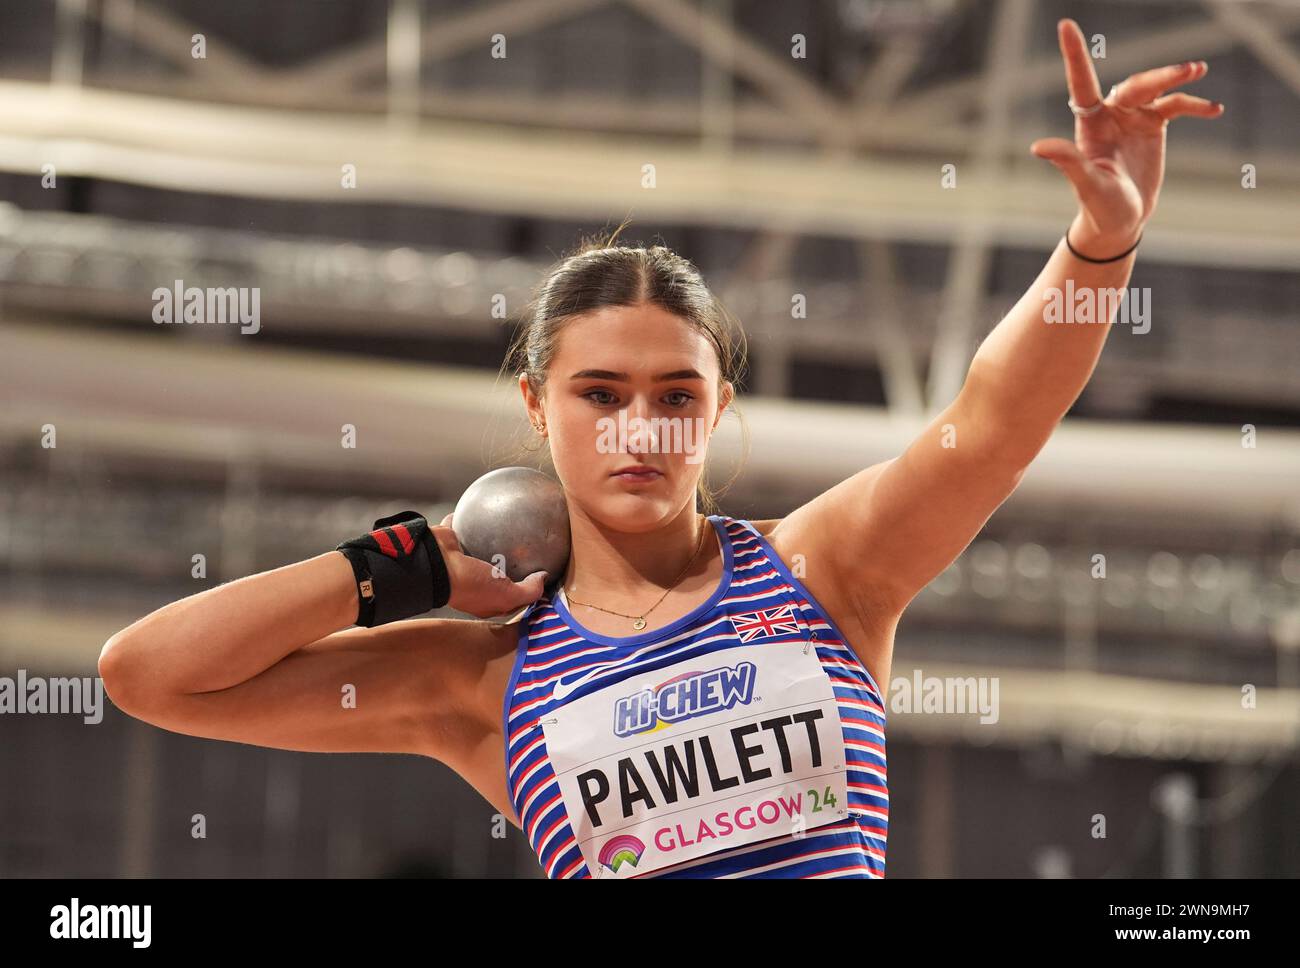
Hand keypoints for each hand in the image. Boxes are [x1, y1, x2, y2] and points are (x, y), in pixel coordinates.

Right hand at [432, 513, 548, 618]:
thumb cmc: (470, 585)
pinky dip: (474, 518)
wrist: (436, 564)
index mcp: (484, 599)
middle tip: (530, 551)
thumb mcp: (506, 594)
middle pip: (498, 573)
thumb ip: (528, 590)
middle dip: (512, 564)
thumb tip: (544, 578)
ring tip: (514, 526)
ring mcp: (461, 561)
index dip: (526, 591)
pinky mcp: (453, 542)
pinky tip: (490, 509)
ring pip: (483, 548)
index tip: (541, 577)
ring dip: (495, 540)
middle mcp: (472, 582)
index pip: (510, 598)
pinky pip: (466, 527)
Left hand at [1031, 18, 1223, 253]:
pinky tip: (1213, 109)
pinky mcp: (1152, 126)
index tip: (1066, 25)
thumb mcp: (1087, 185)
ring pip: (1154, 89)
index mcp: (1089, 126)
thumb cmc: (1099, 207)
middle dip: (1159, 75)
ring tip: (1198, 71)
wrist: (1121, 222)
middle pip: (1134, 85)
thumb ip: (1068, 162)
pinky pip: (1174, 106)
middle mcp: (1110, 116)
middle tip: (1189, 70)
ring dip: (1176, 80)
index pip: (1081, 84)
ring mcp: (1132, 119)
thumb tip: (1037, 147)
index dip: (1074, 56)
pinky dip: (1193, 105)